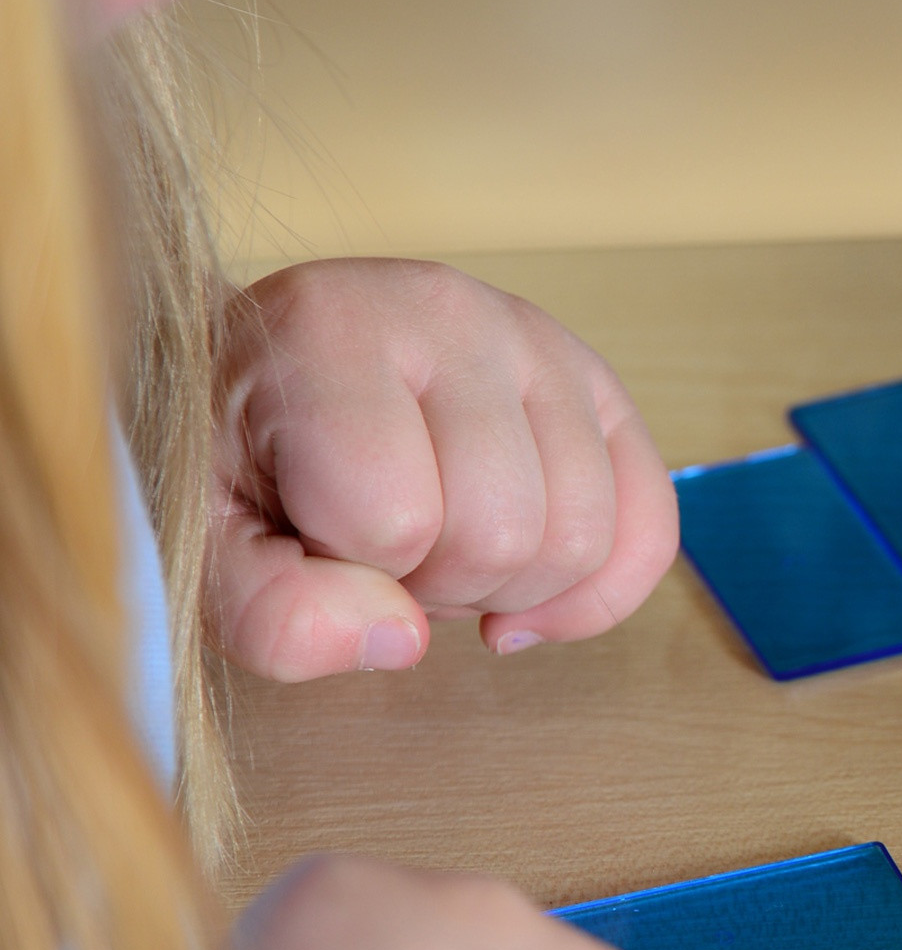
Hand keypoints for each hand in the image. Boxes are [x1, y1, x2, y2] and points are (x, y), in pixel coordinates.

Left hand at [212, 259, 677, 680]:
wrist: (258, 377)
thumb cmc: (230, 462)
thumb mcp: (202, 545)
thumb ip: (264, 608)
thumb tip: (397, 640)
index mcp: (331, 327)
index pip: (394, 517)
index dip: (353, 571)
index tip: (308, 535)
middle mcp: (449, 309)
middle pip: (503, 532)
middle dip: (439, 584)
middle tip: (379, 551)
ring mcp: (538, 340)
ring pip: (581, 538)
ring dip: (509, 585)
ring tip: (441, 543)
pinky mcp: (597, 386)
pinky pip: (651, 524)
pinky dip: (595, 591)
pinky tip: (527, 594)